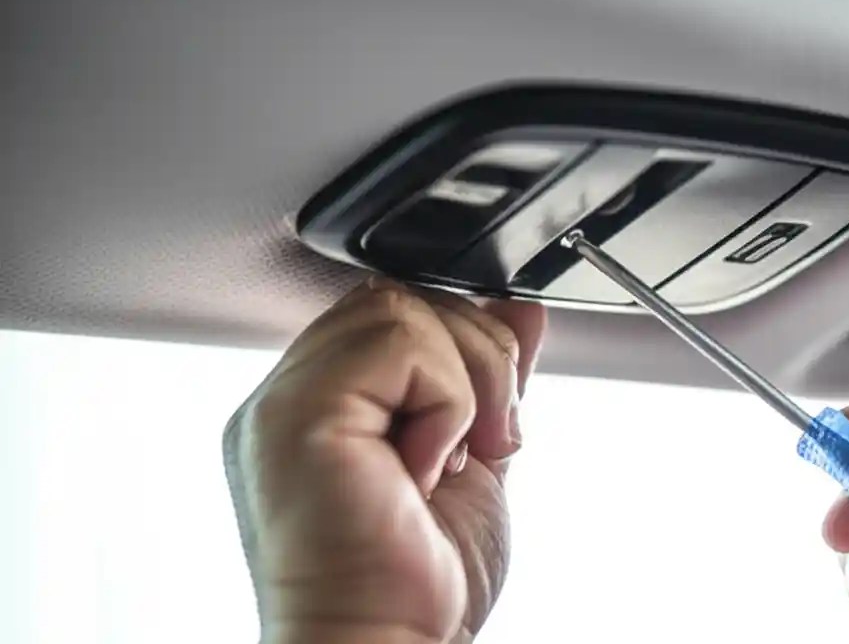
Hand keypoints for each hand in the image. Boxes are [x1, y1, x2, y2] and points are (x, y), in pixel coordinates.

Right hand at [223, 278, 546, 643]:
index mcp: (324, 409)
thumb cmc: (414, 591)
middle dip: (475, 354)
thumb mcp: (476, 460)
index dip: (462, 343)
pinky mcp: (297, 416)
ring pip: (399, 308)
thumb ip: (489, 380)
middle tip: (490, 439)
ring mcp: (286, 404)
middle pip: (397, 299)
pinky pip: (396, 341)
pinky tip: (427, 465)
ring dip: (463, 379)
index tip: (496, 417)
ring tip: (459, 455)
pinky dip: (444, 399)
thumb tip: (521, 312)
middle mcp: (294, 400)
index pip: (394, 318)